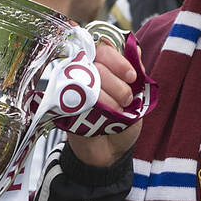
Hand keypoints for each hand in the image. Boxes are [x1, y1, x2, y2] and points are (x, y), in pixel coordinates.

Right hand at [68, 38, 141, 167]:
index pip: (102, 50)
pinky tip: (105, 119)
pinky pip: (79, 100)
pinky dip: (98, 108)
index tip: (132, 76)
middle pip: (96, 64)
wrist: (110, 152)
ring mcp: (72, 91)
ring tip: (119, 111)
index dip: (118, 60)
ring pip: (89, 81)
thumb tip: (134, 48)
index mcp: (100, 68)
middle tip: (128, 99)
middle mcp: (83, 76)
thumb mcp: (136, 96)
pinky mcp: (65, 108)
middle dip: (117, 83)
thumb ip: (135, 73)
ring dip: (110, 97)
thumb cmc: (121, 122)